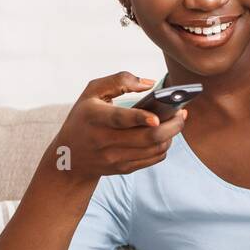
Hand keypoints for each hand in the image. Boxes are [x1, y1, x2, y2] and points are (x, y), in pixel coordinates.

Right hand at [52, 71, 187, 181]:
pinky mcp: (123, 168)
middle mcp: (104, 140)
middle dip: (173, 125)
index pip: (121, 119)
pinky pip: (154, 158)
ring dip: (172, 135)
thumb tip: (150, 84)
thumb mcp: (92, 93)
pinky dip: (165, 146)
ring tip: (174, 122)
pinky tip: (164, 135)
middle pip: (148, 138)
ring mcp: (114, 158)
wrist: (68, 157)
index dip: (141, 118)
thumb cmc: (84, 118)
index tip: (158, 117)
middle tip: (181, 113)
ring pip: (155, 149)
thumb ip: (119, 80)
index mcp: (96, 118)